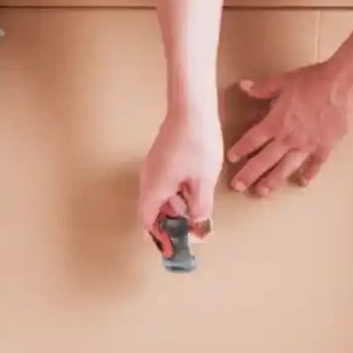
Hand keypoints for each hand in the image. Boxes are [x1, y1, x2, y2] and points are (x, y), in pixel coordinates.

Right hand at [139, 105, 222, 231]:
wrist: (192, 107)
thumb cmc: (198, 142)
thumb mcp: (205, 180)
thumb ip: (200, 206)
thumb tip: (197, 224)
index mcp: (155, 188)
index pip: (147, 220)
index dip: (158, 235)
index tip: (172, 244)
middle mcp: (148, 178)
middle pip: (153, 209)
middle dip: (171, 221)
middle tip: (193, 227)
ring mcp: (153, 165)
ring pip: (159, 194)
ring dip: (176, 205)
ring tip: (198, 207)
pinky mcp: (160, 155)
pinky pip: (163, 181)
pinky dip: (176, 191)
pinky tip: (194, 186)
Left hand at [227, 63, 352, 195]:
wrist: (342, 86)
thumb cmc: (312, 81)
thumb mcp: (283, 81)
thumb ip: (262, 88)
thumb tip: (243, 86)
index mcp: (276, 122)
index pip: (252, 140)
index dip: (240, 149)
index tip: (231, 159)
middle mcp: (288, 138)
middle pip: (264, 160)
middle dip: (249, 175)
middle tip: (237, 187)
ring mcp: (306, 146)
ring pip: (286, 168)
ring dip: (273, 181)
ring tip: (262, 193)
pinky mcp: (324, 147)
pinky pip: (314, 164)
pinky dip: (308, 173)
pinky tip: (302, 182)